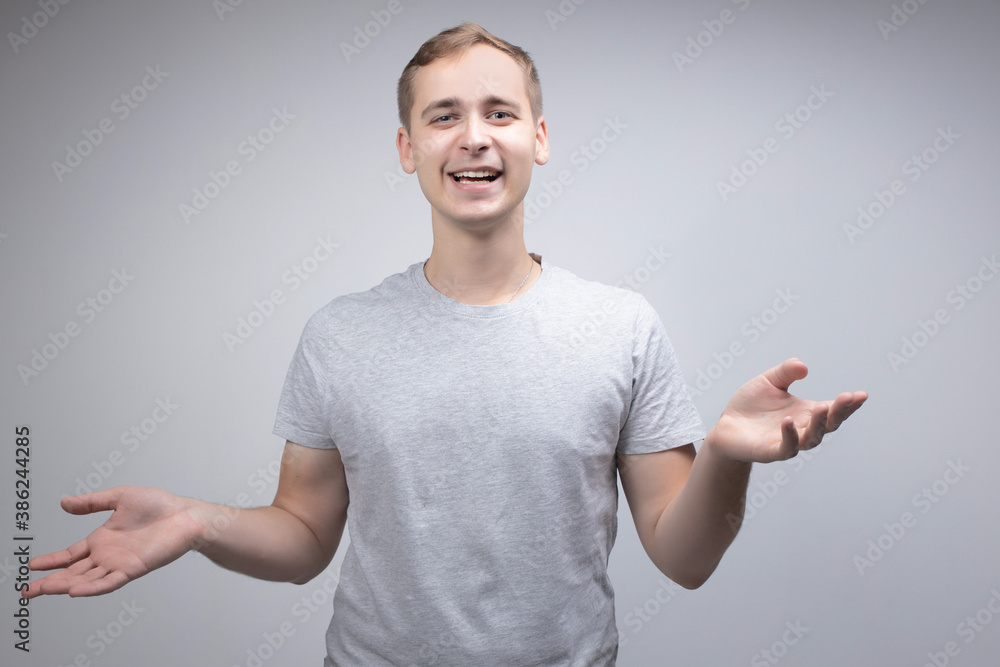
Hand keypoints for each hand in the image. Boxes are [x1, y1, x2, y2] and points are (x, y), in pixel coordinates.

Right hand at [23, 486, 201, 597]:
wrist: (185, 514)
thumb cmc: (159, 505)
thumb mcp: (119, 497)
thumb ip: (92, 503)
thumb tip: (64, 502)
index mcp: (102, 540)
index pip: (70, 554)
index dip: (52, 560)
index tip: (32, 566)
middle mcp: (108, 555)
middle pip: (73, 572)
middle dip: (49, 581)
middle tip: (27, 590)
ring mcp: (119, 564)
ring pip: (86, 580)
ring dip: (64, 586)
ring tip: (43, 590)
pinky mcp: (133, 568)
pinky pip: (109, 582)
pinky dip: (92, 588)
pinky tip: (74, 591)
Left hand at [706, 358, 867, 463]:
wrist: (726, 426)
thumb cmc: (751, 406)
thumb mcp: (769, 381)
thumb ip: (785, 372)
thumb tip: (803, 366)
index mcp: (806, 412)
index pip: (833, 409)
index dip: (848, 404)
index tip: (862, 394)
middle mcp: (802, 428)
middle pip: (829, 424)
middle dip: (840, 412)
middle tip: (848, 397)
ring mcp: (788, 442)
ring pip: (811, 439)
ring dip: (818, 424)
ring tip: (821, 408)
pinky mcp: (770, 451)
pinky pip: (786, 448)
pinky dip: (790, 435)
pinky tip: (788, 421)